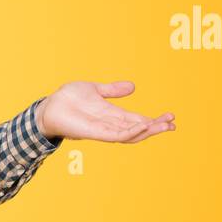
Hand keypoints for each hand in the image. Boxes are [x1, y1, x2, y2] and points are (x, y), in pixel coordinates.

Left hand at [35, 81, 174, 142]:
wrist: (48, 106)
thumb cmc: (68, 98)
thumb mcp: (95, 89)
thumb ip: (113, 90)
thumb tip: (133, 87)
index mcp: (112, 114)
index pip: (137, 119)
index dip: (153, 119)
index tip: (170, 116)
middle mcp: (109, 123)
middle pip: (137, 129)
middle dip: (156, 127)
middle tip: (173, 123)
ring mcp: (102, 129)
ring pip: (130, 134)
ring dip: (147, 131)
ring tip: (163, 126)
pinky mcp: (93, 132)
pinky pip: (115, 135)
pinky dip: (129, 131)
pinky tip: (142, 127)